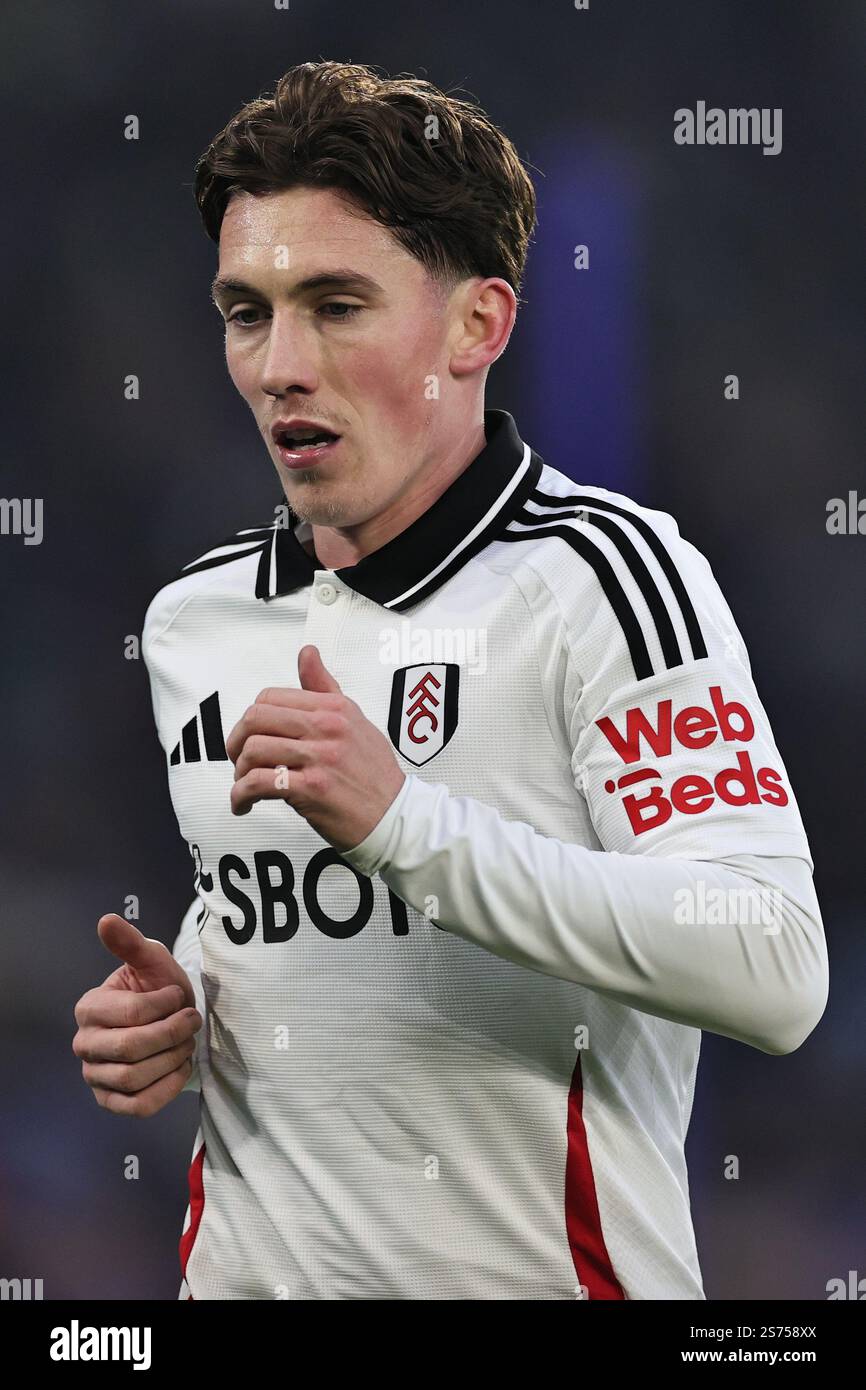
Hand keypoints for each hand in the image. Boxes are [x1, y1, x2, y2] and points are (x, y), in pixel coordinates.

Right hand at [72, 914, 201, 1116]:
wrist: (172, 1019)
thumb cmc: (159, 988)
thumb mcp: (152, 961)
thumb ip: (131, 944)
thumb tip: (107, 920)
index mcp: (89, 1008)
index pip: (132, 1014)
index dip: (166, 1007)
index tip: (178, 997)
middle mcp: (84, 1045)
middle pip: (132, 1049)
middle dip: (173, 1035)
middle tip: (191, 1022)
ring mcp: (95, 1076)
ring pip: (135, 1078)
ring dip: (172, 1059)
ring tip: (186, 1043)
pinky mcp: (112, 1102)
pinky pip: (139, 1107)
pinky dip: (167, 1088)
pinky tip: (179, 1067)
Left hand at [226, 644, 405, 849]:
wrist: (394, 816)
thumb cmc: (374, 773)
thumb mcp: (355, 720)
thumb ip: (324, 688)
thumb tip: (307, 653)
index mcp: (334, 708)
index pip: (271, 697)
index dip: (252, 719)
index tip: (252, 737)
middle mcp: (327, 728)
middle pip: (255, 718)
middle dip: (237, 741)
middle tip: (240, 760)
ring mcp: (320, 757)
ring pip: (253, 750)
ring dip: (240, 772)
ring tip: (245, 785)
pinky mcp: (312, 789)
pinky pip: (258, 783)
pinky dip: (241, 796)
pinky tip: (244, 804)